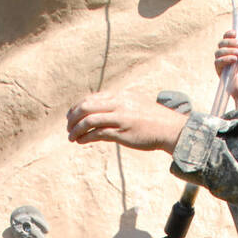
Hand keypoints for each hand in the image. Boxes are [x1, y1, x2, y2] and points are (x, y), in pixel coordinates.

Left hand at [66, 94, 186, 151]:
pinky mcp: (121, 133)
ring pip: (89, 120)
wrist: (169, 128)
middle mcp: (118, 104)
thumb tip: (103, 111)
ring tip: (71, 137)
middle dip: (73, 117)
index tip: (71, 115)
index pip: (92, 98)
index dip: (78, 106)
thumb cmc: (153, 119)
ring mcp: (119, 118)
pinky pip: (98, 134)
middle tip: (68, 127)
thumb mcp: (135, 104)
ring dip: (76, 129)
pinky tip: (81, 141)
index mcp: (120, 96)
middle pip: (86, 106)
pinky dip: (86, 137)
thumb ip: (119, 106)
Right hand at [214, 24, 237, 106]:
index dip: (230, 34)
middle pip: (222, 42)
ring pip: (219, 51)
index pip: (229, 38)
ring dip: (229, 50)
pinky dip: (225, 58)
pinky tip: (234, 61)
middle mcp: (231, 56)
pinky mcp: (221, 72)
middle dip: (231, 42)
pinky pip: (217, 61)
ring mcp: (225, 64)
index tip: (235, 33)